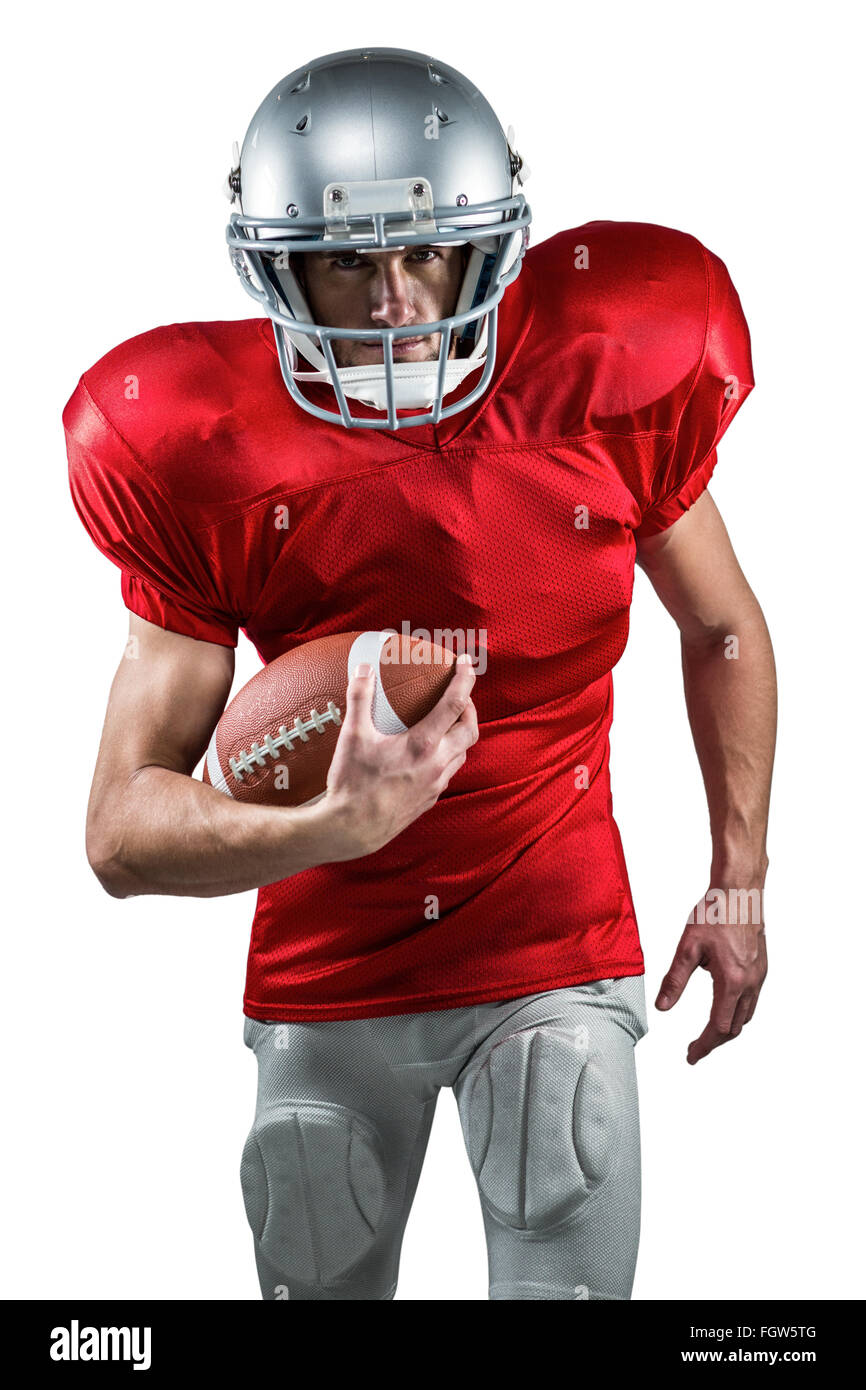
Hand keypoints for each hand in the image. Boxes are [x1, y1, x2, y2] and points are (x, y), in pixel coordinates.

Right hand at [316, 652, 478, 859]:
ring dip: (460, 734)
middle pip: (470, 730)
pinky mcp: (430, 800)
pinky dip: (448, 756)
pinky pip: (449, 772)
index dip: (464, 679)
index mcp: (422, 745)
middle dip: (470, 709)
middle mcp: (436, 764)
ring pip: (462, 753)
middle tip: (459, 696)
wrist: (352, 830)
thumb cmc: (352, 785)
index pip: (455, 704)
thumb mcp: (352, 736)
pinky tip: (430, 754)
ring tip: (446, 723)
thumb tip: (363, 669)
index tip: (466, 663)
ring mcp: (436, 784)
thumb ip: (359, 698)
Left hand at [655, 888, 767, 1063]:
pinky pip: (752, 1002)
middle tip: (695, 1049)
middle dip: (714, 1042)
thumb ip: (675, 980)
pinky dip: (737, 1013)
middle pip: (734, 1027)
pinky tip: (724, 1007)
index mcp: (732, 981)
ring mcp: (759, 977)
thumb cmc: (714, 914)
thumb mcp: (688, 947)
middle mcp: (750, 983)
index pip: (718, 1027)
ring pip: (746, 1017)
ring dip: (727, 1029)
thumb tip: (662, 1007)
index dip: (703, 1045)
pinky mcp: (762, 969)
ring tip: (707, 1034)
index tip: (691, 1056)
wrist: (740, 892)